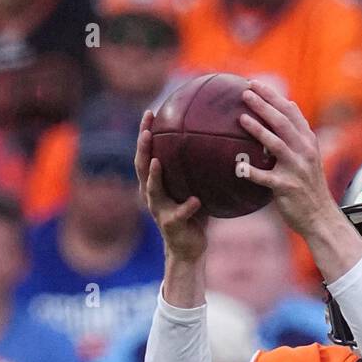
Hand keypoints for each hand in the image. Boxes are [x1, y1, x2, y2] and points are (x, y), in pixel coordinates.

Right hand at [135, 109, 208, 262]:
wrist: (189, 249)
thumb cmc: (194, 216)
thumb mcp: (196, 188)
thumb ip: (200, 170)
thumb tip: (220, 143)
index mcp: (155, 183)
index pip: (147, 153)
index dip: (145, 133)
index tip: (150, 112)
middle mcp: (152, 194)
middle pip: (142, 166)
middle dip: (143, 147)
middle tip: (148, 129)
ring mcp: (159, 210)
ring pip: (152, 189)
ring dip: (154, 174)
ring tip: (158, 160)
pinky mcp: (171, 225)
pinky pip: (179, 214)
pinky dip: (186, 207)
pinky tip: (196, 199)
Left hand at [238, 80, 341, 237]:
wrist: (321, 217)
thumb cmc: (310, 186)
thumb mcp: (310, 156)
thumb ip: (298, 134)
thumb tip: (287, 105)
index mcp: (308, 142)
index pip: (291, 112)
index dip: (273, 96)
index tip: (255, 84)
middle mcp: (304, 152)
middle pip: (283, 122)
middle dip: (264, 105)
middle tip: (245, 92)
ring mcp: (296, 169)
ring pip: (276, 144)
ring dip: (258, 129)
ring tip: (241, 117)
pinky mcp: (287, 188)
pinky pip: (266, 178)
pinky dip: (252, 172)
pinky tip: (238, 168)